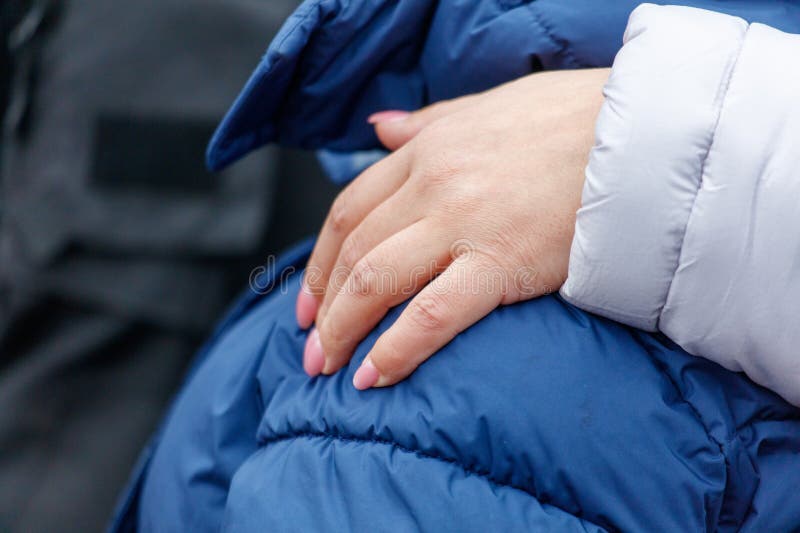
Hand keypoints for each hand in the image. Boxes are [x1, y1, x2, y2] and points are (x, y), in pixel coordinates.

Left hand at [297, 68, 608, 388]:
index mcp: (428, 149)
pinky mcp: (502, 263)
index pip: (350, 209)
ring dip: (344, 330)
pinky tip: (375, 376)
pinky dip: (395, 349)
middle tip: (311, 344)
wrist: (642, 133)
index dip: (321, 259)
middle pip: (354, 250)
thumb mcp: (488, 105)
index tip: (311, 296)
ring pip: (377, 281)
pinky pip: (432, 314)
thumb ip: (426, 122)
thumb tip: (380, 127)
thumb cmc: (573, 118)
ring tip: (328, 367)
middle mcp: (434, 184)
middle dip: (323, 303)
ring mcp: (464, 224)